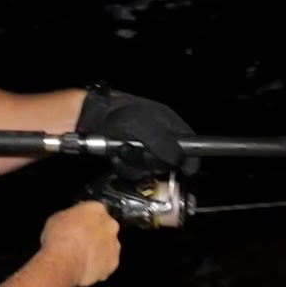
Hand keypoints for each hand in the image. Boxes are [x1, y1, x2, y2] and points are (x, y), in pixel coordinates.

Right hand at [40, 200, 121, 286]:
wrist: (64, 263)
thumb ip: (70, 218)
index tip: (78, 225)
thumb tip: (70, 222)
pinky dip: (100, 265)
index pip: (94, 210)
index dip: (85, 220)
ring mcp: (114, 244)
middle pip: (106, 227)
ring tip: (82, 257)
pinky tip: (86, 268)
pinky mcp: (113, 262)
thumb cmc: (58, 239)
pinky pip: (107, 263)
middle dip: (96, 233)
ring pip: (108, 246)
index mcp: (96, 209)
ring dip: (99, 249)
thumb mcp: (56, 219)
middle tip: (81, 242)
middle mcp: (110, 225)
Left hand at [76, 85, 198, 178]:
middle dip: (153, 163)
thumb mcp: (144, 126)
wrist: (94, 116)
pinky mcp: (134, 155)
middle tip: (142, 155)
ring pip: (150, 169)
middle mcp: (161, 137)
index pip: (192, 145)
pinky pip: (135, 170)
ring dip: (136, 164)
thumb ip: (163, 144)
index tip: (186, 172)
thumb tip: (178, 160)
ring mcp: (147, 147)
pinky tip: (118, 155)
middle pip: (169, 162)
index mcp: (170, 125)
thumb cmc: (118, 114)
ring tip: (124, 151)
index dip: (189, 161)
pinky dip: (125, 166)